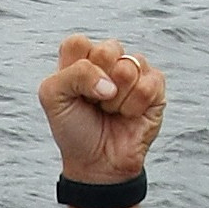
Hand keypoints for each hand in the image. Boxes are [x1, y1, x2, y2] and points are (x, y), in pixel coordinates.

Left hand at [38, 34, 165, 183]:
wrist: (97, 164)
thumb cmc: (74, 131)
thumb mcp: (53, 98)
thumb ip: (72, 74)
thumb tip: (111, 83)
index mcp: (82, 58)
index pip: (78, 43)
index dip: (75, 70)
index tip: (73, 94)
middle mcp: (109, 60)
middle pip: (108, 48)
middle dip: (96, 84)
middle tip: (94, 103)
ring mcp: (134, 70)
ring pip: (129, 68)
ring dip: (115, 100)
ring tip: (110, 111)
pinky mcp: (155, 85)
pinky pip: (147, 85)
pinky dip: (133, 107)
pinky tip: (128, 116)